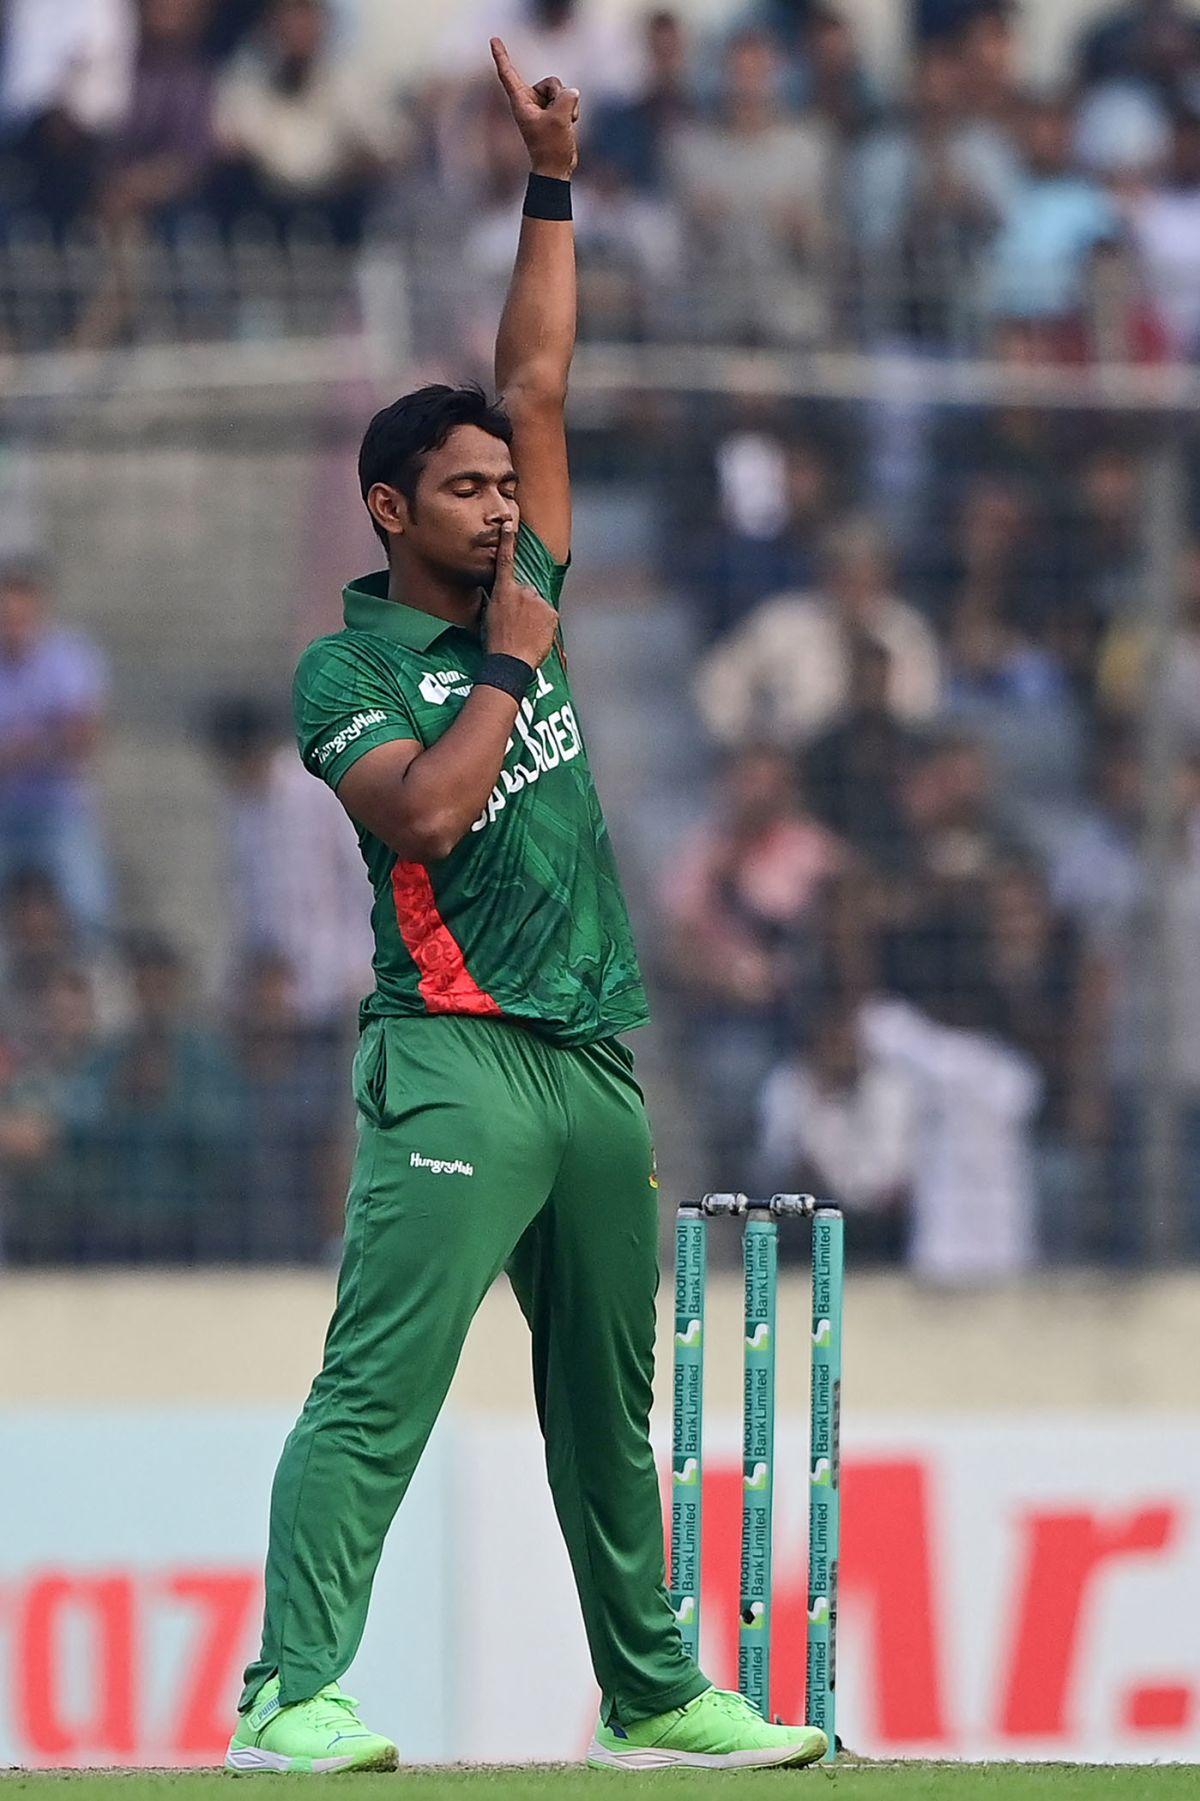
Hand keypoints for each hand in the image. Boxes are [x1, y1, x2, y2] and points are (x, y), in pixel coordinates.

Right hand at [485, 520, 558, 666]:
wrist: (509, 661)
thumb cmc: (495, 643)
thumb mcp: (489, 617)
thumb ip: (501, 602)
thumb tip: (508, 602)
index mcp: (503, 591)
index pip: (505, 560)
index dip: (507, 541)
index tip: (509, 525)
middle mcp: (522, 591)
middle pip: (528, 593)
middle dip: (525, 606)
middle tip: (517, 626)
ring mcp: (538, 601)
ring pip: (539, 605)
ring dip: (535, 616)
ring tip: (525, 634)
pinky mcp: (551, 612)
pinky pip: (549, 616)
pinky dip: (544, 625)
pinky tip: (535, 636)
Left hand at [491, 37, 578, 179]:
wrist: (556, 169)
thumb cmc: (551, 147)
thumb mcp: (560, 118)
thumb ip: (567, 97)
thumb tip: (572, 93)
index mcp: (521, 103)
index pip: (508, 74)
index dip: (502, 56)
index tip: (493, 39)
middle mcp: (530, 101)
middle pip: (550, 82)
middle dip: (560, 95)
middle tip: (558, 118)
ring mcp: (542, 107)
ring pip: (561, 91)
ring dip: (567, 106)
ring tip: (564, 124)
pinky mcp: (553, 112)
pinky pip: (567, 100)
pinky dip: (571, 111)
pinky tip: (568, 125)